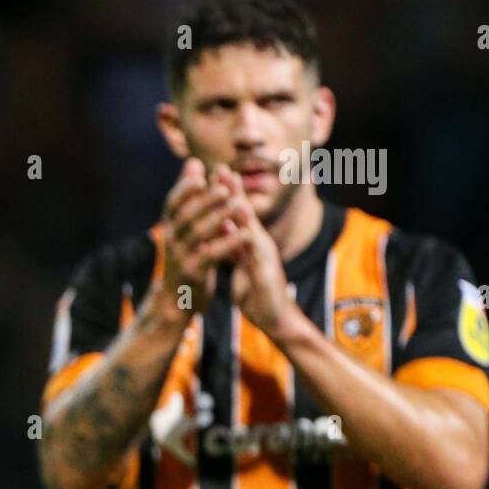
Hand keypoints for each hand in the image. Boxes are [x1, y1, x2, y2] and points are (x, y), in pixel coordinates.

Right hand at [159, 158, 249, 312]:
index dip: (184, 188)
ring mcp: (181, 256)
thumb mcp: (184, 225)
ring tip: (237, 205)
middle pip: (185, 215)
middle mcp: (172, 239)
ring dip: (218, 217)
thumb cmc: (187, 254)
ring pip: (198, 233)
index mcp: (171, 226)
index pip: (172, 202)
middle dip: (204, 200)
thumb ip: (190, 195)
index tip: (200, 175)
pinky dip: (228, 242)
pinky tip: (245, 233)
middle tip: (224, 189)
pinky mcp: (193, 272)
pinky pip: (211, 254)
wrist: (177, 298)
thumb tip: (193, 161)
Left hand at [222, 169, 296, 337]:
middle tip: (219, 168)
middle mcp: (260, 245)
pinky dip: (247, 239)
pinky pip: (255, 253)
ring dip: (241, 208)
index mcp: (251, 243)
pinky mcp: (266, 272)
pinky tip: (242, 227)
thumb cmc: (258, 294)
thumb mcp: (242, 267)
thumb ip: (234, 249)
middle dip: (232, 192)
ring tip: (229, 188)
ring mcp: (265, 256)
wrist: (277, 320)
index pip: (236, 215)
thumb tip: (223, 233)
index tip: (212, 174)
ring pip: (251, 227)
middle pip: (244, 214)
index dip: (225, 196)